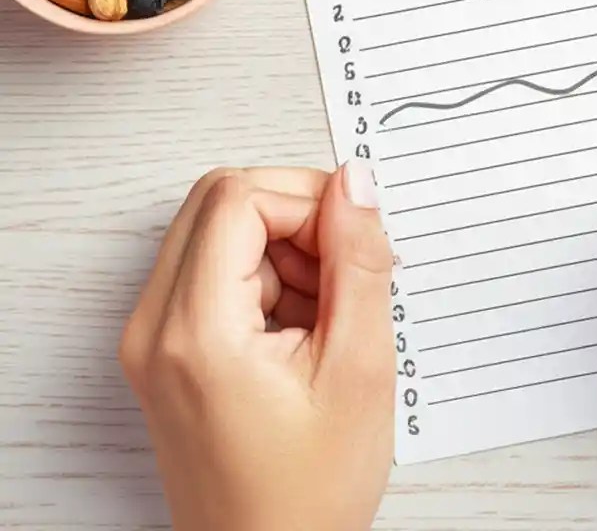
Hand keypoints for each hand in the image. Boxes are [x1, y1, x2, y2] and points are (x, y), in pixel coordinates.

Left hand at [118, 163, 394, 530]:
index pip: (239, 199)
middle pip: (219, 204)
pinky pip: (215, 274)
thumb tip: (356, 186)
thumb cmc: (309, 492)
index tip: (357, 239)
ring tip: (332, 316)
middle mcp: (155, 327)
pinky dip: (269, 281)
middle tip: (347, 269)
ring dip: (286, 251)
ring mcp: (154, 340)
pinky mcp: (167, 351)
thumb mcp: (358, 369)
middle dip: (296, 217)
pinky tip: (308, 332)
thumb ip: (359, 265)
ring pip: (219, 234)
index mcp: (195, 331)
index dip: (309, 202)